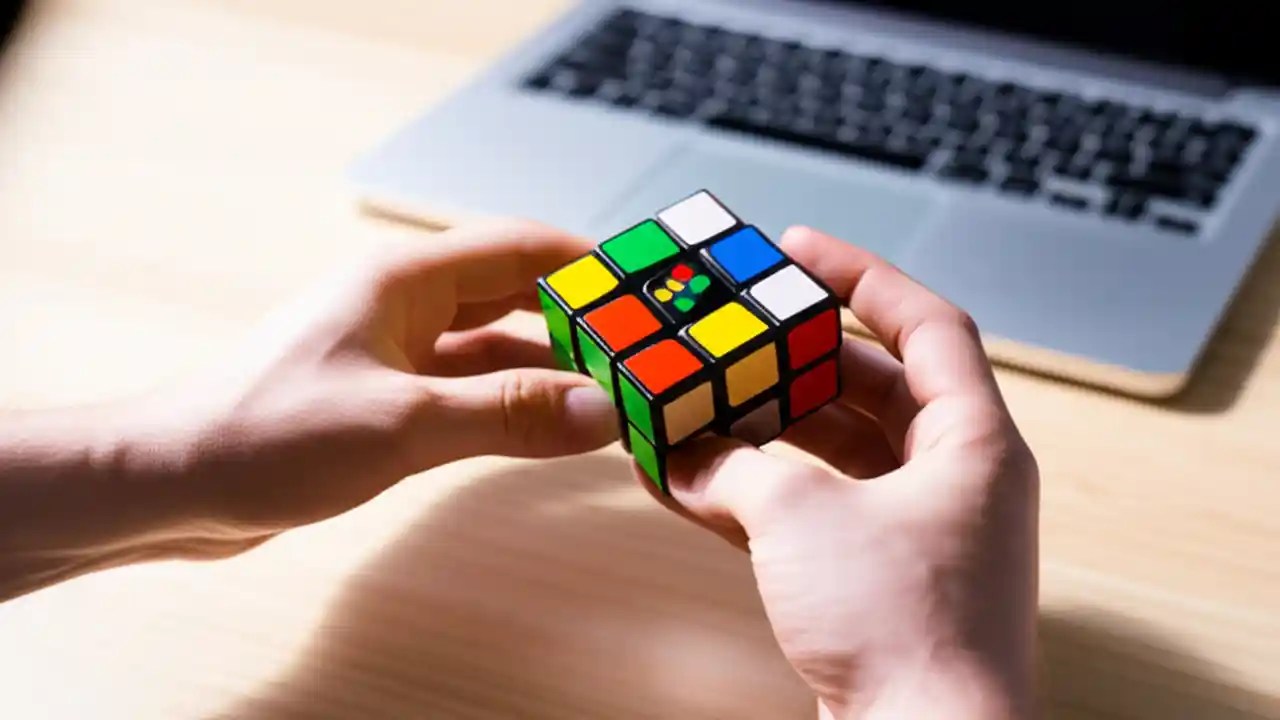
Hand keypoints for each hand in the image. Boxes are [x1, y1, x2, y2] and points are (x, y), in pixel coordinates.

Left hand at [121, 220, 620, 556]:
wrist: (173, 483)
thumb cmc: (267, 435)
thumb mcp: (402, 423)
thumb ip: (508, 414)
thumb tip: (602, 411)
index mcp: (407, 279)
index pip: (522, 248)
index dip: (591, 266)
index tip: (650, 292)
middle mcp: (405, 304)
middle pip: (515, 292)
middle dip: (580, 318)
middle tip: (644, 348)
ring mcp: (395, 350)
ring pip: (495, 344)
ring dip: (549, 366)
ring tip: (613, 391)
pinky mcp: (385, 396)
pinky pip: (468, 386)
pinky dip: (512, 401)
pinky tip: (549, 425)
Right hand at [641, 227, 1039, 718]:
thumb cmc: (904, 629)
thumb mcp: (802, 519)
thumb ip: (737, 469)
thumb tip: (687, 452)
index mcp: (973, 441)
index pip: (926, 323)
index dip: (860, 276)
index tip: (798, 248)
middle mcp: (955, 479)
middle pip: (868, 387)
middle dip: (790, 362)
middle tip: (729, 330)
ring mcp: (918, 533)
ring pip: (833, 454)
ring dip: (762, 434)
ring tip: (695, 406)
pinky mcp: (880, 581)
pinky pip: (814, 513)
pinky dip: (758, 496)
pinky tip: (691, 482)